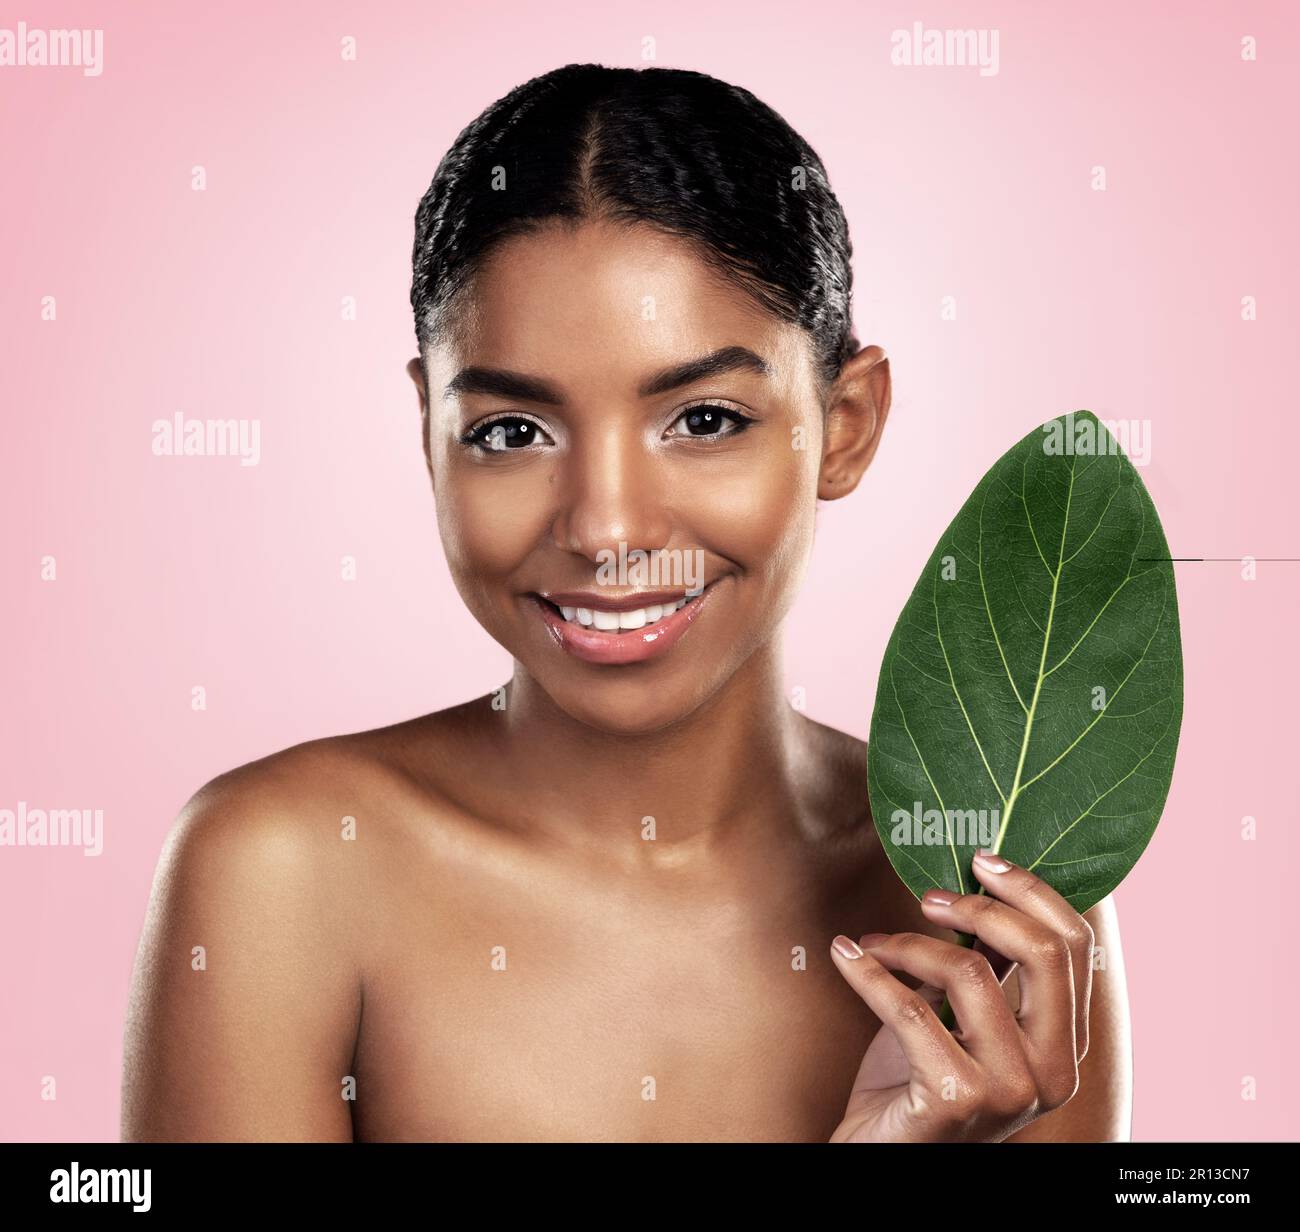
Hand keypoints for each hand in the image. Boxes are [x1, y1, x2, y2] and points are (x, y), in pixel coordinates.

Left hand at [827, 849, 1093, 1141]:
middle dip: (979, 907)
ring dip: (906, 944)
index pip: (1076, 946)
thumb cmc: (918, 1078)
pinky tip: (845, 956)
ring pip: (968, 973)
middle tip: (927, 897)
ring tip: (872, 944)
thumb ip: (986, 965)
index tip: (981, 862)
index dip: (1030, 891)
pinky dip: (868, 973)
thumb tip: (980, 882)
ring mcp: (1010, 1090)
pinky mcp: (956, 1098)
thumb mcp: (962, 1014)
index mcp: (1066, 1043)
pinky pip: (909, 1008)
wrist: (880, 1152)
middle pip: (1042, 952)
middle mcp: (1053, 1071)